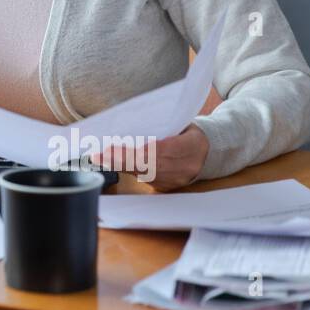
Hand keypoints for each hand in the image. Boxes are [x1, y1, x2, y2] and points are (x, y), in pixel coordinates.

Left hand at [92, 123, 209, 191]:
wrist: (210, 153)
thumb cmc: (190, 133)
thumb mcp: (183, 123)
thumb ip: (163, 126)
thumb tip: (131, 123)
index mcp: (191, 146)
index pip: (160, 151)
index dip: (137, 152)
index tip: (117, 148)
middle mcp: (185, 167)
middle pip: (148, 165)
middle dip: (121, 160)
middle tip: (99, 154)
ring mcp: (177, 180)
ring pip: (144, 174)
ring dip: (120, 166)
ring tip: (100, 157)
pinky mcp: (168, 186)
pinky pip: (145, 179)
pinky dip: (128, 170)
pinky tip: (112, 163)